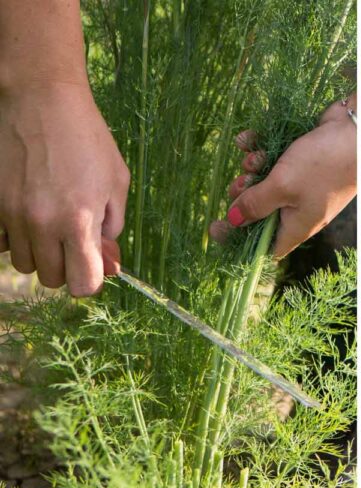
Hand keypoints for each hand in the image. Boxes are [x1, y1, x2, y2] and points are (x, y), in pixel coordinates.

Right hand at [0, 82, 127, 295]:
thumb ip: (112, 227)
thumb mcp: (115, 182)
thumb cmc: (85, 136)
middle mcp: (43, 224)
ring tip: (50, 226)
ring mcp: (14, 214)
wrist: (39, 95)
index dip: (91, 278)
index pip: (83, 285)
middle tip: (72, 240)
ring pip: (26, 263)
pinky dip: (15, 238)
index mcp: (78, 222)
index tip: (92, 262)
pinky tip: (27, 218)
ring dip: (40, 253)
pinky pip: (2, 242)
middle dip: (66, 266)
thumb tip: (107, 259)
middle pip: (52, 278)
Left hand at [209, 99, 356, 257]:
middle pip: (260, 212)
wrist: (355, 130)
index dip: (240, 240)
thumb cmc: (322, 165)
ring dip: (251, 170)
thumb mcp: (282, 187)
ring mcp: (300, 184)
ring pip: (265, 183)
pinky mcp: (301, 160)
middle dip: (243, 197)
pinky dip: (257, 149)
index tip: (217, 226)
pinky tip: (246, 139)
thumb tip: (233, 220)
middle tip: (238, 184)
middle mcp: (298, 209)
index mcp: (296, 226)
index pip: (264, 246)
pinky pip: (272, 159)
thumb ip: (255, 204)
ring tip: (252, 159)